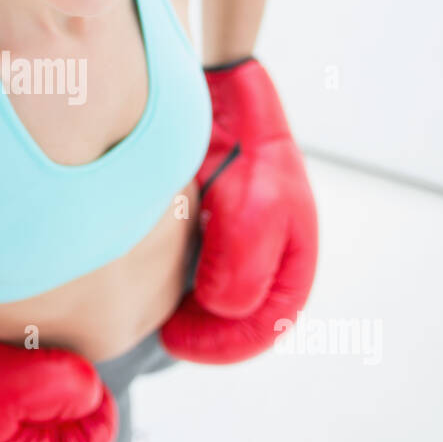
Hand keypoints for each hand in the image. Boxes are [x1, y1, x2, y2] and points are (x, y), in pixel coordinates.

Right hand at [0, 274, 117, 441]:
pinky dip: (18, 392)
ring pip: (43, 427)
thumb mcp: (25, 380)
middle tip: (53, 365)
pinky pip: (15, 419)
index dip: (100, 411)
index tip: (93, 374)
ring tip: (21, 365)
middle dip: (67, 403)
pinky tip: (2, 368)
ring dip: (42, 394)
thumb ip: (76, 388)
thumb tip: (93, 393)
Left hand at [160, 57, 317, 362]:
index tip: (175, 341)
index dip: (220, 345)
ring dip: (186, 313)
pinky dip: (174, 283)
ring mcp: (243, 246)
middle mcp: (271, 261)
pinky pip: (196, 272)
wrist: (224, 96)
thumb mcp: (256, 205)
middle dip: (201, 335)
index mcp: (295, 263)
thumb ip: (244, 264)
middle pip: (237, 322)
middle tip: (159, 331)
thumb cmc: (248, 148)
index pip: (262, 328)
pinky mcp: (215, 230)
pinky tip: (147, 275)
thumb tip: (219, 308)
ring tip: (151, 309)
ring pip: (214, 301)